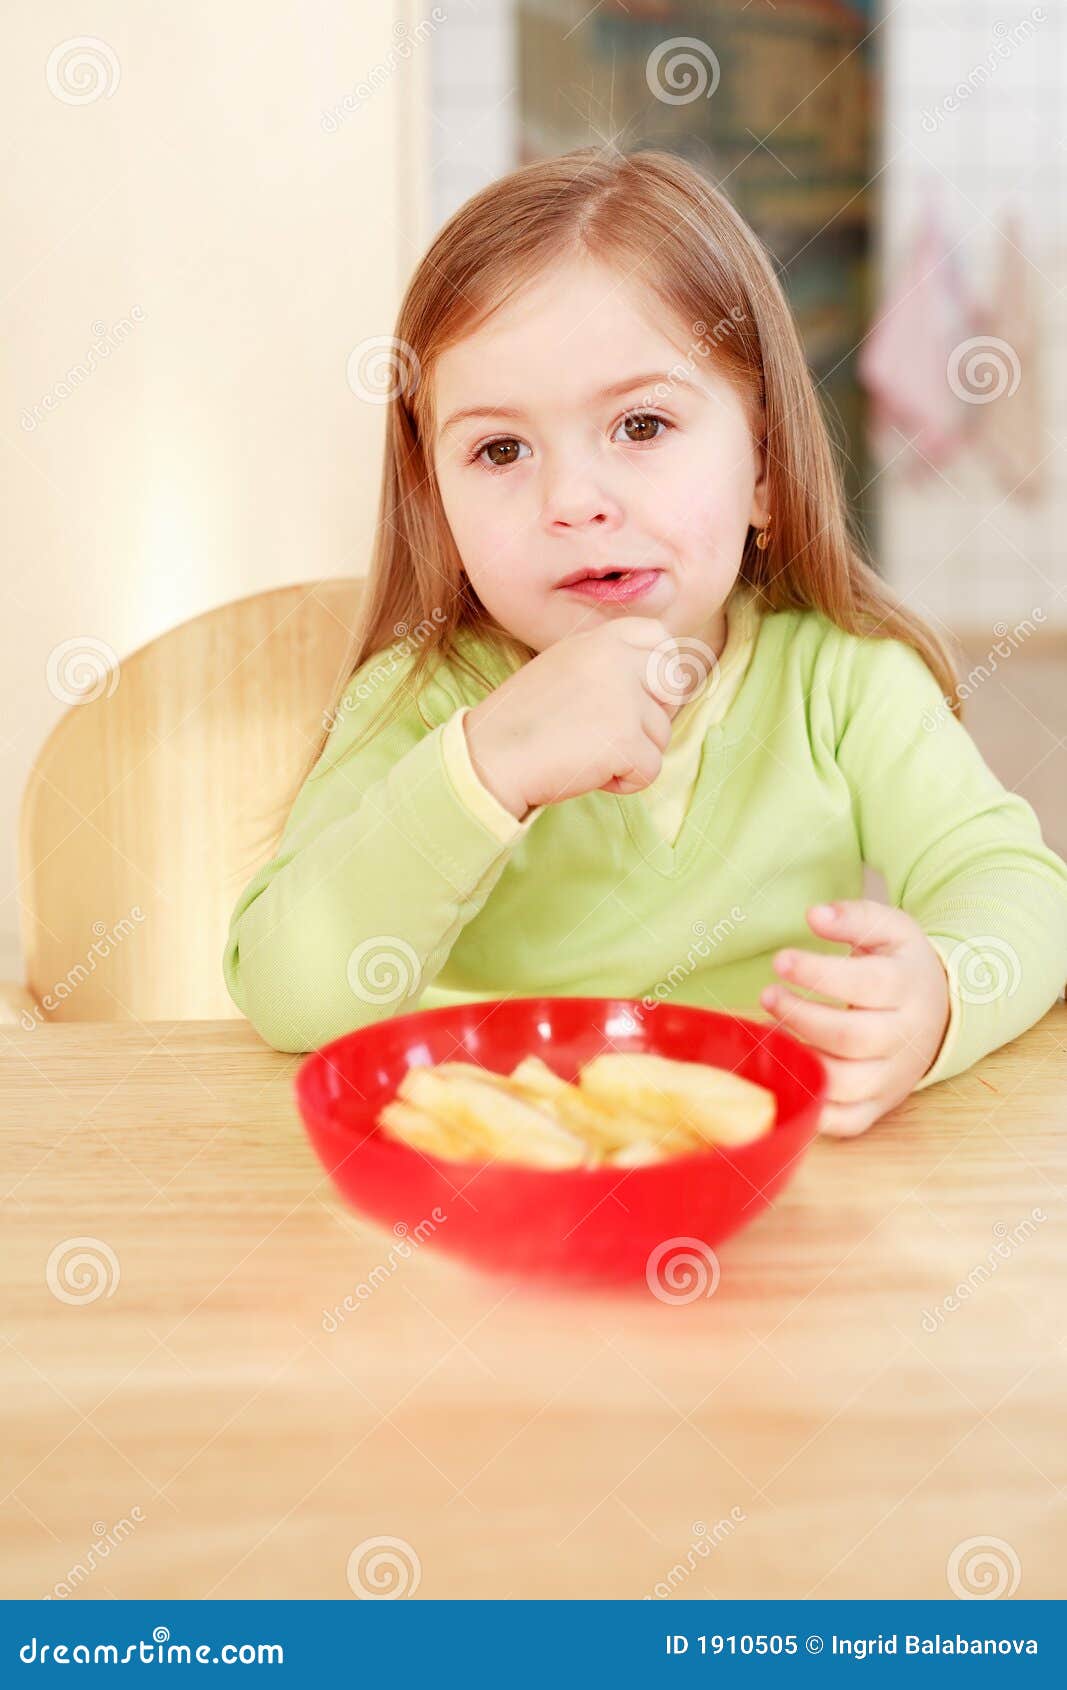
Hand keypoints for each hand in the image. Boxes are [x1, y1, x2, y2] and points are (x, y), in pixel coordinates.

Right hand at [463, 615, 687, 819]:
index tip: (637, 698)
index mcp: (601, 638)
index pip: (659, 637)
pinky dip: (626, 782)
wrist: (490, 757)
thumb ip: (608, 662)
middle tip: (614, 733)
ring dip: (633, 753)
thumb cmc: (525, 721)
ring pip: (662, 734)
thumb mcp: (565, 666)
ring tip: (588, 752)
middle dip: (652, 717)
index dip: (657, 672)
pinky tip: (591, 773)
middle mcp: (616, 659)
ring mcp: (623, 698)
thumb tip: (660, 677)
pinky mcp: (624, 739)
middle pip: (671, 689)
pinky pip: (651, 769)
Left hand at [758, 898, 951, 1137]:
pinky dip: (813, 1111)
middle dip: (801, 1017)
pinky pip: (848, 1121)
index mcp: (908, 989)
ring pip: (846, 1083)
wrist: (941, 1012)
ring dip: (799, 1061)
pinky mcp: (881, 1105)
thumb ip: (854, 917)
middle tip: (767, 995)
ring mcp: (893, 1077)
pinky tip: (784, 1078)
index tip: (779, 960)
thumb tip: (815, 915)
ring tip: (768, 1033)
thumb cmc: (900, 967)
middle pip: (851, 1037)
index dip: (819, 974)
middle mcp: (905, 1038)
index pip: (865, 984)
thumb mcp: (890, 930)